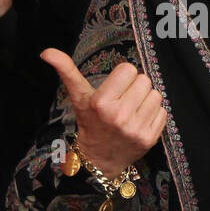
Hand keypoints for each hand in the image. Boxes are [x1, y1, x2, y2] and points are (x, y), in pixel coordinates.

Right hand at [41, 48, 166, 177]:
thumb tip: (46, 51)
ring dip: (146, 100)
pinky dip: (154, 115)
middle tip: (124, 100)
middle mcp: (120, 116)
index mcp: (102, 103)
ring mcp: (136, 129)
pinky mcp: (150, 138)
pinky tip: (140, 121)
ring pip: (156, 95)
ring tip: (132, 110)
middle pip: (144, 80)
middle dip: (135, 88)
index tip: (116, 88)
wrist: (98, 159)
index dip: (123, 77)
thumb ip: (67, 71)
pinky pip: (163, 112)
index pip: (129, 69)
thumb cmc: (90, 122)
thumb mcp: (79, 97)